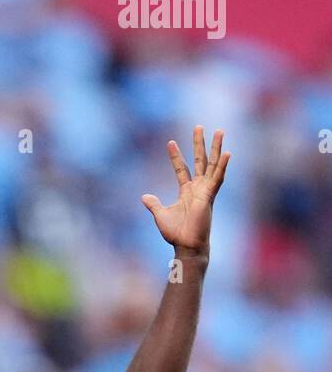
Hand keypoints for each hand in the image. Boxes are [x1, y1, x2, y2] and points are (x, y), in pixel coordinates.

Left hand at [142, 127, 229, 254]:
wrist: (186, 245)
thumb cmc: (176, 234)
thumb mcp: (160, 215)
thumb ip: (154, 204)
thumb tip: (144, 196)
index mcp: (186, 191)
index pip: (181, 169)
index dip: (176, 156)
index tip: (170, 142)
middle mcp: (198, 188)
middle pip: (200, 161)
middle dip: (199, 144)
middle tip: (199, 126)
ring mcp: (205, 191)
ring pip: (213, 165)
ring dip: (216, 148)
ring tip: (219, 131)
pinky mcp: (210, 196)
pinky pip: (218, 178)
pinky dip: (223, 166)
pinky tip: (227, 153)